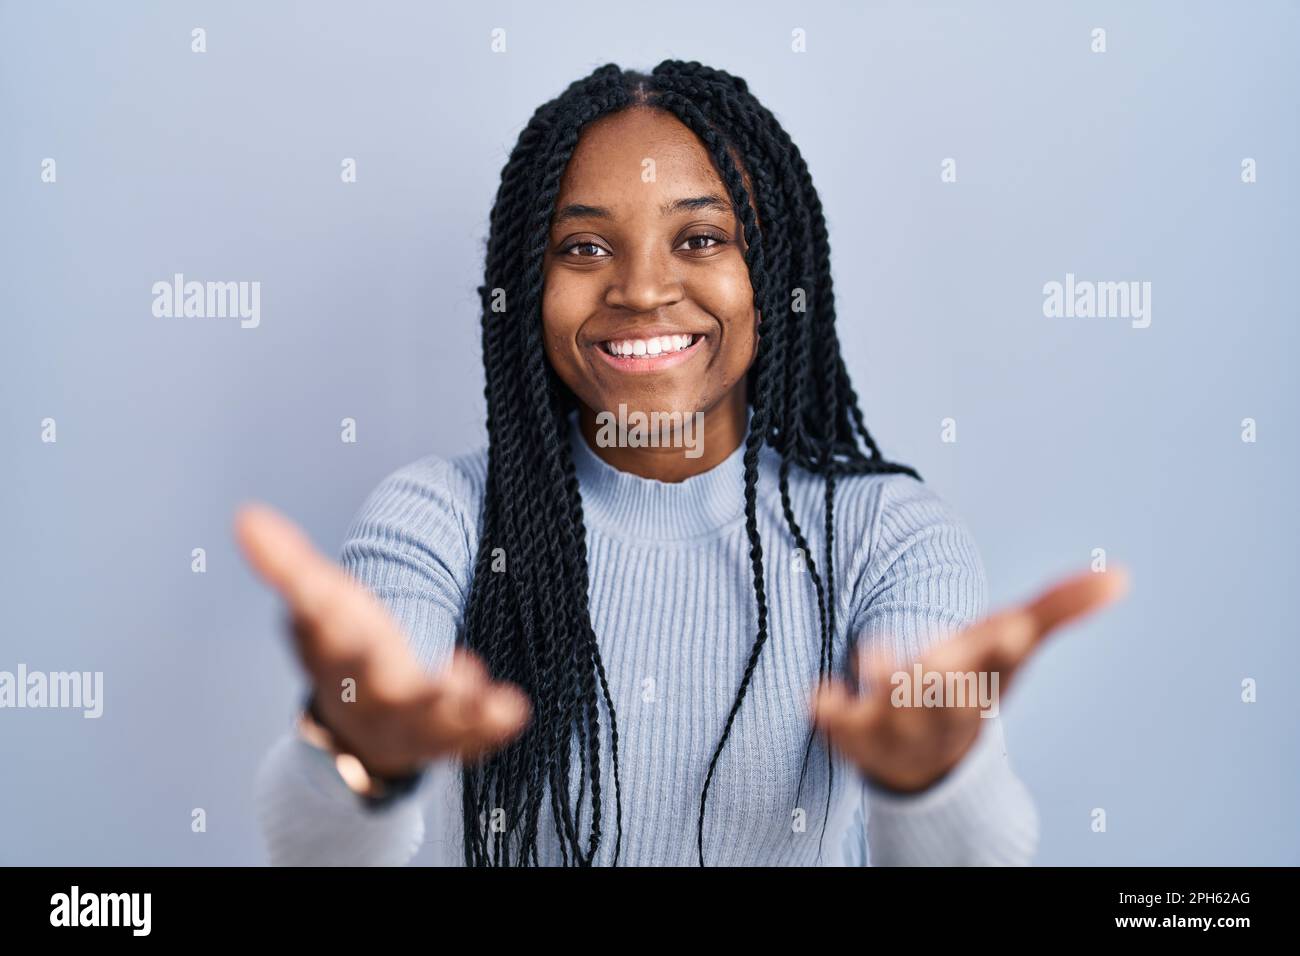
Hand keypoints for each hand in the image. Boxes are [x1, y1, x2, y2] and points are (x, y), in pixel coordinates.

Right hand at [234, 502, 530, 777]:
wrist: (360, 731)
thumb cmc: (343, 650)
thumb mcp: (320, 604)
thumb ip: (288, 565)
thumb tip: (244, 514)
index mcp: (332, 658)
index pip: (323, 641)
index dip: (320, 624)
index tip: (318, 609)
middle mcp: (369, 695)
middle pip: (379, 693)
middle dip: (402, 686)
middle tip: (433, 677)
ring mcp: (410, 721)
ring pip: (429, 724)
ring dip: (456, 710)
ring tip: (479, 688)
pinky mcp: (448, 736)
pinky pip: (470, 739)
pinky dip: (489, 727)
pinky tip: (513, 708)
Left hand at [811, 567, 1128, 792]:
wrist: (929, 769)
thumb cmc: (974, 687)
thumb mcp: (1012, 649)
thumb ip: (1059, 608)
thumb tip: (1120, 574)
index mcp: (987, 684)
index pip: (1003, 665)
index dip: (1006, 647)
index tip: (1014, 626)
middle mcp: (945, 712)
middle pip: (949, 695)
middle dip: (945, 676)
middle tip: (939, 655)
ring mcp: (897, 726)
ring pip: (892, 708)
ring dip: (886, 682)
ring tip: (875, 652)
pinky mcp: (852, 732)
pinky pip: (836, 722)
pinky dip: (828, 709)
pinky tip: (819, 694)